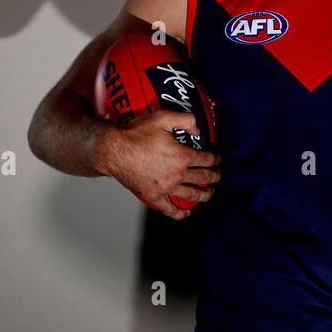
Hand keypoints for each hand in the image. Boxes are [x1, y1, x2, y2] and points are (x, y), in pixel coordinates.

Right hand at [98, 111, 220, 219]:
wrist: (113, 149)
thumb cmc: (136, 133)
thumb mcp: (163, 118)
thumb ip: (186, 120)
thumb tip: (199, 129)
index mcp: (182, 156)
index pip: (207, 159)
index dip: (216, 158)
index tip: (216, 157)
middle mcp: (177, 174)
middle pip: (204, 178)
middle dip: (214, 176)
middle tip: (217, 175)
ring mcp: (165, 187)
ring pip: (192, 195)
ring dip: (204, 195)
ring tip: (209, 193)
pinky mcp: (153, 196)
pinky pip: (170, 209)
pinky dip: (180, 213)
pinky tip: (186, 213)